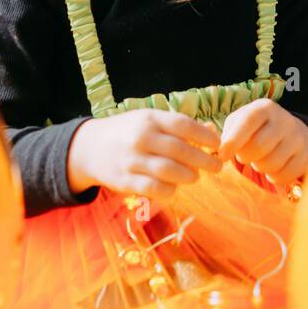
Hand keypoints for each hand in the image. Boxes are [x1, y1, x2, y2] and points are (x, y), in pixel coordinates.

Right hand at [67, 110, 222, 202]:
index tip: (217, 144)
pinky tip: (175, 187)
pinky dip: (170, 190)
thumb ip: (178, 127)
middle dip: (204, 160)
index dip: (205, 136)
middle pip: (180, 150)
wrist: (90, 147)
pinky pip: (155, 189)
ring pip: (170, 171)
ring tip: (195, 177)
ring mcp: (132, 160)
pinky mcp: (126, 181)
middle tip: (217, 167)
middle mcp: (141, 138)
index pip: (183, 125)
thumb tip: (211, 133)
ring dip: (189, 176)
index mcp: (149, 118)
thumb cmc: (128, 132)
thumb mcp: (149, 120)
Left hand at [218, 99, 307, 185]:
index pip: (247, 122)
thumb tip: (219, 151)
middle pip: (259, 147)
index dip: (233, 141)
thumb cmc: (257, 129)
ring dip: (260, 167)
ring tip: (261, 159)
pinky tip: (275, 167)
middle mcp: (284, 120)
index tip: (223, 156)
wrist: (293, 132)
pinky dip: (274, 177)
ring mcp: (298, 138)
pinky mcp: (307, 156)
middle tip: (246, 156)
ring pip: (271, 164)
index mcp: (263, 108)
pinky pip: (284, 176)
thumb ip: (227, 134)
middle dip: (246, 157)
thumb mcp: (240, 123)